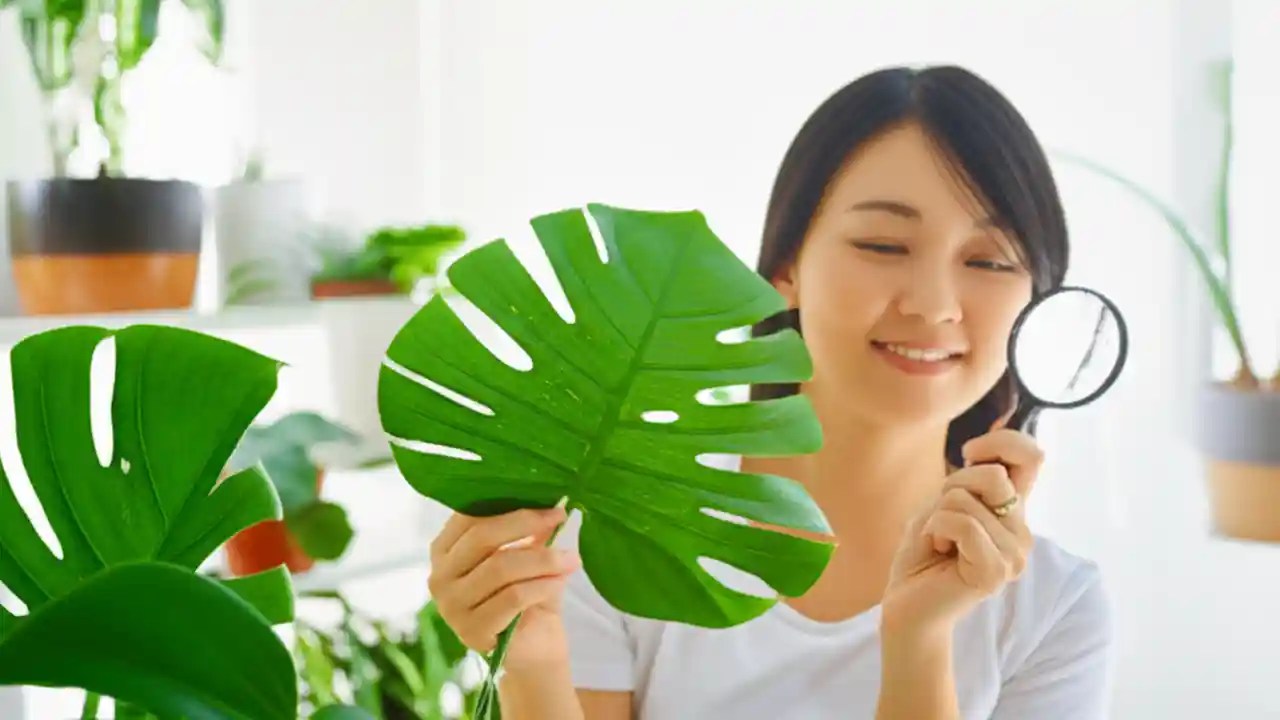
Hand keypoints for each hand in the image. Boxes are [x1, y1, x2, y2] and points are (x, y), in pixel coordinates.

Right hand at [428, 507, 580, 670]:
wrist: (533, 646)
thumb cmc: (526, 593)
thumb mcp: (527, 554)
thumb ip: (529, 531)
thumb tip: (549, 502)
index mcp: (445, 550)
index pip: (470, 516)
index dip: (511, 506)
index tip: (549, 504)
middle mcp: (439, 576)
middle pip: (482, 537)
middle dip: (526, 524)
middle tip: (559, 519)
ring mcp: (451, 606)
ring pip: (500, 567)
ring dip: (542, 559)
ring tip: (570, 558)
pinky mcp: (472, 631)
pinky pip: (512, 597)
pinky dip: (542, 585)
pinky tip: (560, 581)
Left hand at [881, 418, 1042, 637]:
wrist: (907, 604)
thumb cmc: (923, 552)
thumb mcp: (943, 502)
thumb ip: (971, 480)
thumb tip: (981, 453)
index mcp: (1012, 511)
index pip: (1031, 457)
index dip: (1001, 442)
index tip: (968, 454)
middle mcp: (1020, 531)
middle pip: (992, 475)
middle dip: (950, 488)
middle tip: (940, 520)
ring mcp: (1013, 555)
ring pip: (966, 501)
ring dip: (937, 516)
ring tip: (939, 542)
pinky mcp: (995, 572)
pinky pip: (961, 525)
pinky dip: (935, 529)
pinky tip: (937, 550)